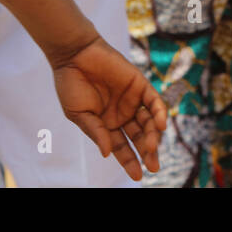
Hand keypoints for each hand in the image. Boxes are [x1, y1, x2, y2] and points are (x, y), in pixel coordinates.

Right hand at [51, 36, 166, 180]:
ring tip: (152, 148)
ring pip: (149, 122)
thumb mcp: (79, 114)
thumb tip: (108, 154)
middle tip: (153, 167)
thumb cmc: (71, 85)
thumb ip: (95, 132)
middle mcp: (123, 115)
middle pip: (139, 137)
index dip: (130, 161)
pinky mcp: (140, 85)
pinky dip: (159, 113)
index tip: (137, 176)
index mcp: (107, 125)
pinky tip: (160, 125)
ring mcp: (133, 100)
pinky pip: (154, 101)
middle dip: (147, 153)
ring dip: (153, 136)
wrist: (74, 56)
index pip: (122, 147)